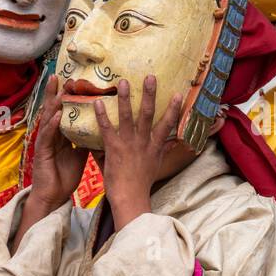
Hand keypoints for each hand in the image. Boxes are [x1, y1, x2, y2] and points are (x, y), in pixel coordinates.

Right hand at [28, 75, 90, 211]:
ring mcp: (44, 143)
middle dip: (55, 92)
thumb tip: (102, 129)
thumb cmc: (65, 176)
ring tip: (57, 87)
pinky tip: (57, 114)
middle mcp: (50, 135)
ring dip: (52, 102)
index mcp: (60, 135)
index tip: (71, 80)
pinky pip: (47, 136)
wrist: (53, 197)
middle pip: (52, 110)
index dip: (65, 96)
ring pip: (47, 118)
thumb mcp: (79, 154)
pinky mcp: (41, 153)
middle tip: (59, 75)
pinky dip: (52, 124)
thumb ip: (86, 140)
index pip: (62, 111)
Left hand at [93, 75, 182, 229]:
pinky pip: (107, 128)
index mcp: (155, 147)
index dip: (174, 109)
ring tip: (122, 82)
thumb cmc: (141, 184)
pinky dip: (102, 115)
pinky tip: (96, 102)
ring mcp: (129, 144)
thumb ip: (162, 150)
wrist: (131, 198)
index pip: (167, 125)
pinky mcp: (114, 149)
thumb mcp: (156, 165)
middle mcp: (143, 142)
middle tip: (150, 77)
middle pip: (148, 115)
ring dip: (124, 98)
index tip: (178, 94)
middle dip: (149, 95)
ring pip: (127, 117)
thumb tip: (174, 141)